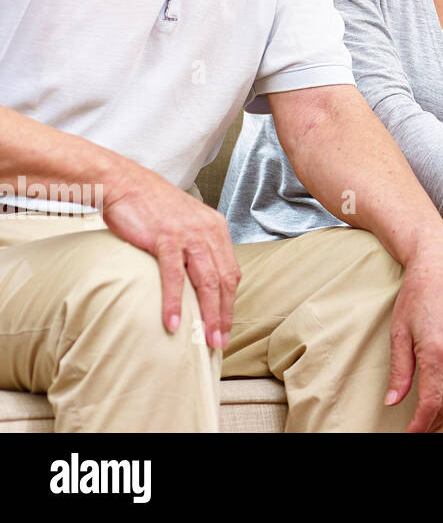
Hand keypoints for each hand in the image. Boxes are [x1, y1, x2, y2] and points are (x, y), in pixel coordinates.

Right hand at [101, 162, 240, 350]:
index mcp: (216, 228)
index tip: (225, 326)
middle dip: (224, 314)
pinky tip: (173, 322)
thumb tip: (199, 278)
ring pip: (207, 281)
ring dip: (207, 314)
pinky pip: (174, 276)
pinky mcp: (166, 238)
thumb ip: (196, 247)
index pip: (232, 271)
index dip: (230, 301)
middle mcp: (208, 231)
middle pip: (224, 280)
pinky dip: (175, 301)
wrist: (126, 183)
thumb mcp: (184, 224)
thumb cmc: (152, 207)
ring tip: (205, 340)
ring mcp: (188, 234)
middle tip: (220, 342)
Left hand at [384, 236, 442, 431]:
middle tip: (416, 430)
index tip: (409, 434)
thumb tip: (393, 400)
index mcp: (436, 353)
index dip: (419, 426)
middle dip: (432, 424)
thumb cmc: (418, 294)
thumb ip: (399, 371)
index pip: (430, 403)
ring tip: (429, 421)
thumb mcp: (399, 332)